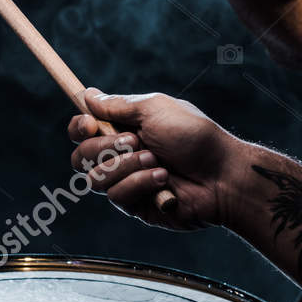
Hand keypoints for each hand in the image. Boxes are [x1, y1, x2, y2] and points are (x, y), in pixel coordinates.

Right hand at [68, 89, 242, 230]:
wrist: (222, 174)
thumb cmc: (195, 138)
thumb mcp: (156, 109)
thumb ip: (119, 106)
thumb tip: (87, 95)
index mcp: (124, 129)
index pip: (83, 131)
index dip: (79, 127)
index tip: (89, 123)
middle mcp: (121, 156)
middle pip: (81, 156)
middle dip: (105, 148)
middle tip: (135, 141)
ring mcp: (127, 182)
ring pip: (96, 179)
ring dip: (127, 166)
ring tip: (157, 161)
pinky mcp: (135, 205)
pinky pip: (117, 196)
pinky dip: (140, 183)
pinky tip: (163, 180)